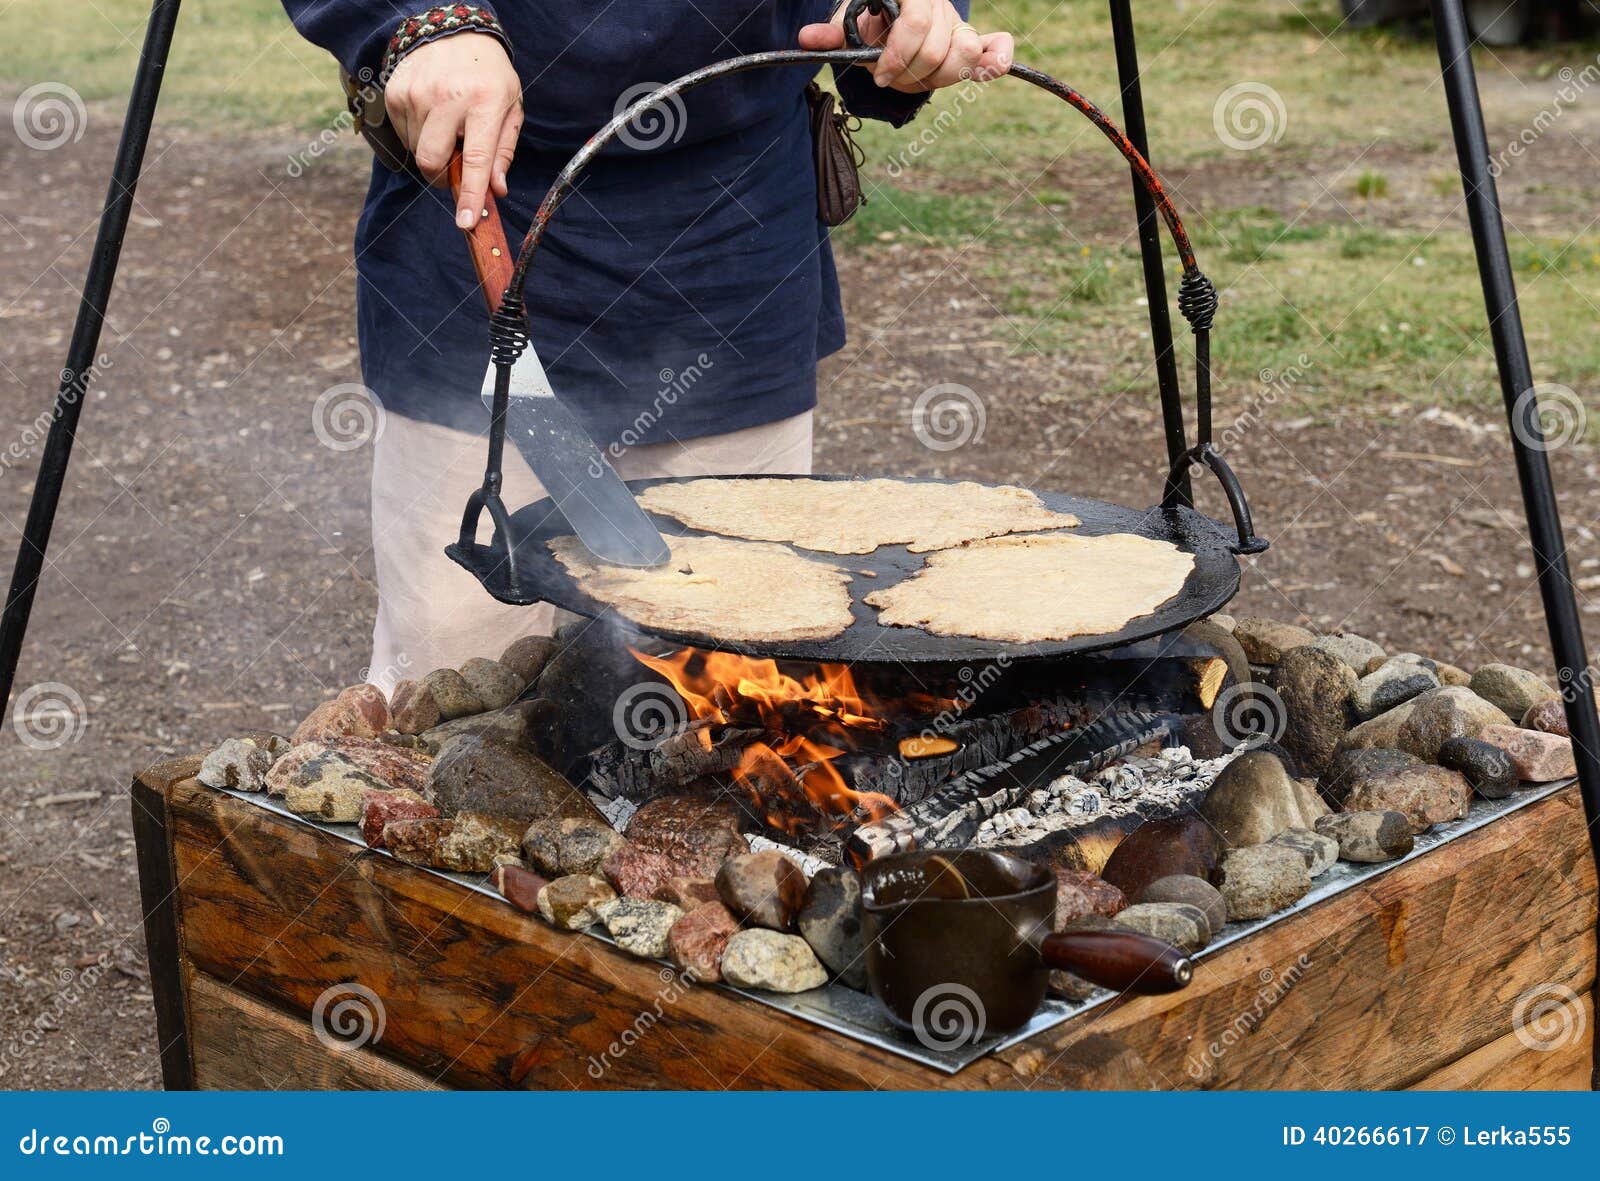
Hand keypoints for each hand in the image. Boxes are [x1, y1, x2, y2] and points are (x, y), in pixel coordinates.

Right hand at [384, 32, 522, 228]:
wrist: (454, 31)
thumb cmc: (488, 76)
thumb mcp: (510, 108)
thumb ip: (503, 151)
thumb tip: (496, 190)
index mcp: (484, 102)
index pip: (476, 160)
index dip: (472, 195)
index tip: (467, 222)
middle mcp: (448, 97)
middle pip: (432, 161)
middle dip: (442, 177)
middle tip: (454, 170)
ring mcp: (417, 94)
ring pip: (417, 151)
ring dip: (432, 152)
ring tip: (447, 127)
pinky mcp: (396, 92)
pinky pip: (403, 134)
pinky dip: (417, 135)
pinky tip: (431, 115)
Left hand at [798, 1, 1012, 90]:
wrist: (895, 19)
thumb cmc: (874, 25)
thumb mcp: (852, 28)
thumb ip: (833, 34)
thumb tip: (806, 39)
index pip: (915, 26)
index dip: (897, 57)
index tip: (878, 75)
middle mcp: (940, 6)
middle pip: (937, 50)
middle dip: (910, 75)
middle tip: (891, 78)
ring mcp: (959, 23)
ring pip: (965, 55)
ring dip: (938, 78)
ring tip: (917, 79)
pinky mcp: (975, 41)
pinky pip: (998, 47)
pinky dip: (998, 61)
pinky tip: (989, 71)